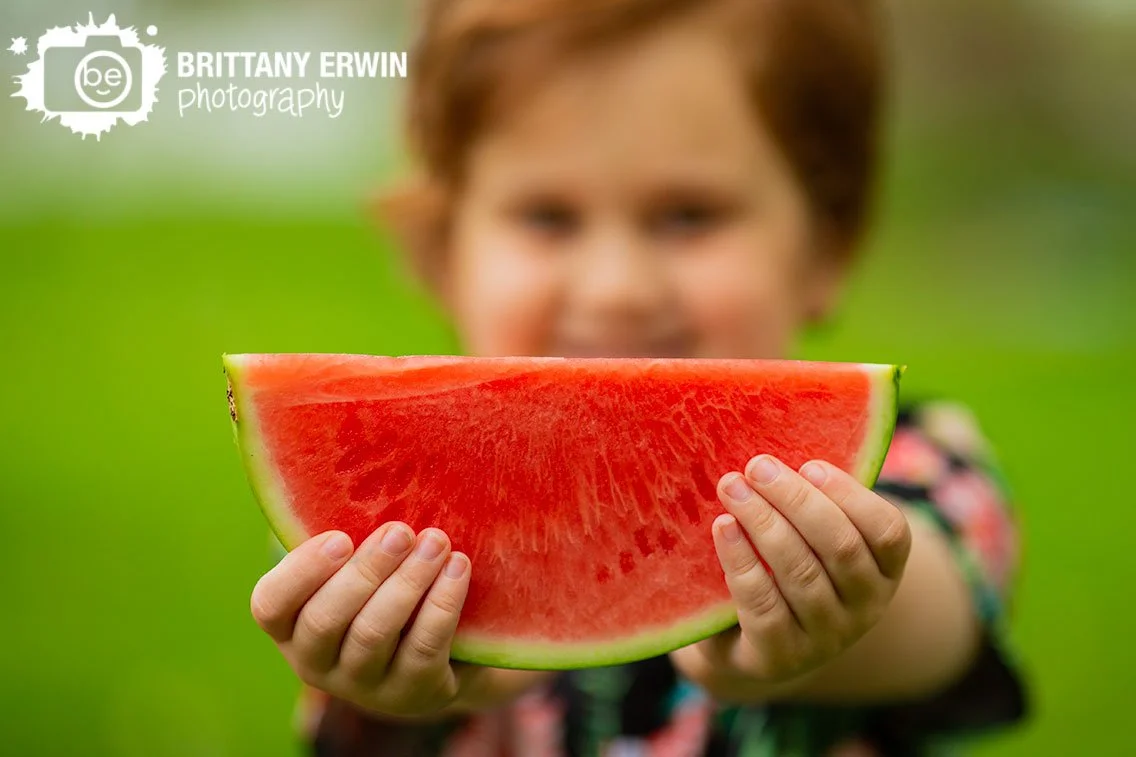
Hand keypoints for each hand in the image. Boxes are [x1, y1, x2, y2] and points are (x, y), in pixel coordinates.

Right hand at [250, 524, 476, 717]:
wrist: (444, 654)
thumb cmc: (387, 589)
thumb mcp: (358, 568)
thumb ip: (350, 540)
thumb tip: (366, 461)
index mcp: (290, 627)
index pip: (270, 605)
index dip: (301, 572)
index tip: (339, 536)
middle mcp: (316, 663)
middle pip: (326, 619)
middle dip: (366, 570)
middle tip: (401, 531)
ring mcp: (362, 686)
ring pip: (374, 633)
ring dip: (409, 581)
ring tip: (437, 541)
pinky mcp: (411, 695)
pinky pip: (423, 648)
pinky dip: (442, 604)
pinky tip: (459, 568)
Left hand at [680, 456, 911, 692]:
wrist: (746, 644)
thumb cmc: (783, 568)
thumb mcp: (810, 537)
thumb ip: (810, 500)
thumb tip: (778, 443)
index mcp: (884, 571)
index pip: (888, 532)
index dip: (851, 495)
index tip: (809, 464)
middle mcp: (866, 608)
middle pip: (840, 547)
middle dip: (796, 500)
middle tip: (757, 466)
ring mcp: (826, 638)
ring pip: (800, 573)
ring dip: (763, 522)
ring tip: (731, 487)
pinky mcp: (781, 657)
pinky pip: (763, 605)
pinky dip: (740, 561)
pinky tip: (722, 527)